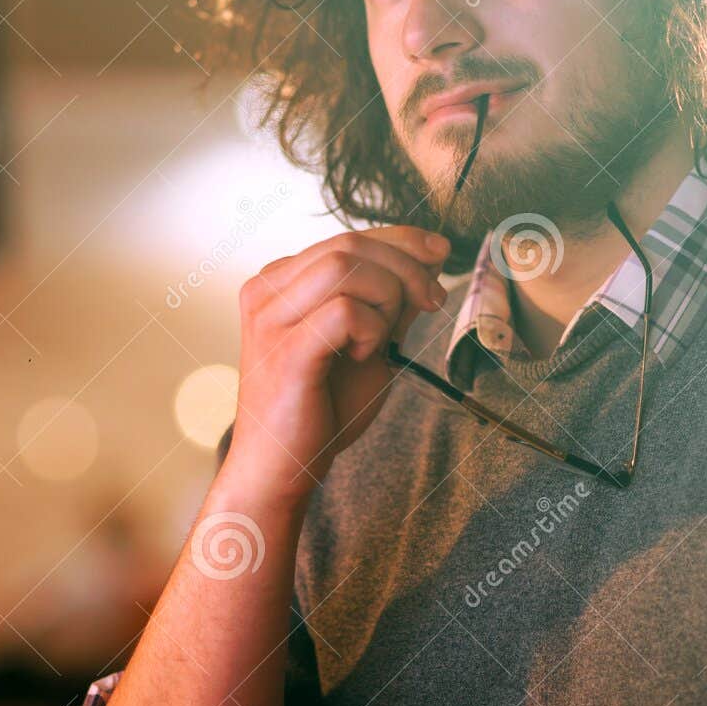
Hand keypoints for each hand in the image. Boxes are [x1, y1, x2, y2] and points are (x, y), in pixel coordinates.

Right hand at [225, 226, 450, 504]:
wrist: (281, 468)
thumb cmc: (319, 409)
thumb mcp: (364, 345)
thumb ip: (388, 305)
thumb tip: (429, 264)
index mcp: (279, 282)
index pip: (347, 237)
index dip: (401, 239)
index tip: (439, 253)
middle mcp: (267, 290)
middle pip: (349, 243)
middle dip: (406, 266)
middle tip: (432, 300)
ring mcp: (270, 318)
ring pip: (346, 266)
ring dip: (386, 296)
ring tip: (382, 338)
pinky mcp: (286, 350)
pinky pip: (344, 311)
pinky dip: (370, 328)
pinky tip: (362, 355)